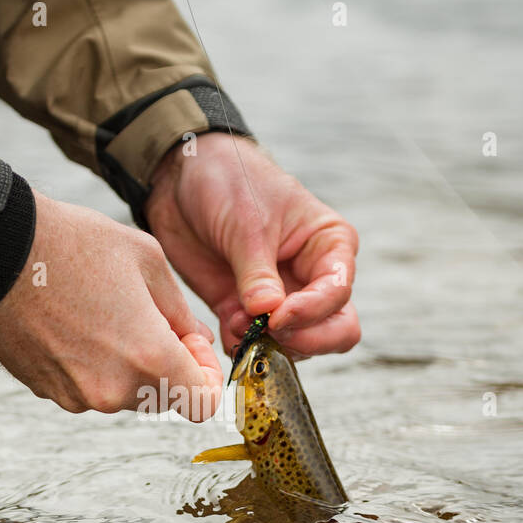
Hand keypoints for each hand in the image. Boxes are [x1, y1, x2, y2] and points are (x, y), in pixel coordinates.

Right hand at [0, 192, 222, 417]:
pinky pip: (85, 387)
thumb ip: (182, 313)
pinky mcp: (46, 391)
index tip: (189, 344)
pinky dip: (89, 365)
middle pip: (162, 398)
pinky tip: (73, 323)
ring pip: (122, 393)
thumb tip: (197, 342)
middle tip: (145, 319)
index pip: (202, 404)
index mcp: (149, 359)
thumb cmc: (75, 244)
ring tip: (102, 314)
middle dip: (166, 365)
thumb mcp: (149, 262)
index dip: (205, 375)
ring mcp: (76, 396)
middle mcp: (114, 390)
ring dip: (125, 365)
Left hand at [145, 133, 359, 357]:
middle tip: (268, 333)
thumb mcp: (247, 224)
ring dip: (269, 343)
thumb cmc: (230, 181)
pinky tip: (227, 326)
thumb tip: (269, 313)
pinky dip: (243, 344)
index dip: (312, 312)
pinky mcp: (246, 309)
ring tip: (237, 320)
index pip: (338, 293)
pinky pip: (256, 343)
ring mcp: (282, 297)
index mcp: (329, 246)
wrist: (184, 177)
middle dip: (304, 339)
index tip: (277, 317)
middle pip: (335, 329)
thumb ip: (258, 273)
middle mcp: (313, 276)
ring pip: (297, 343)